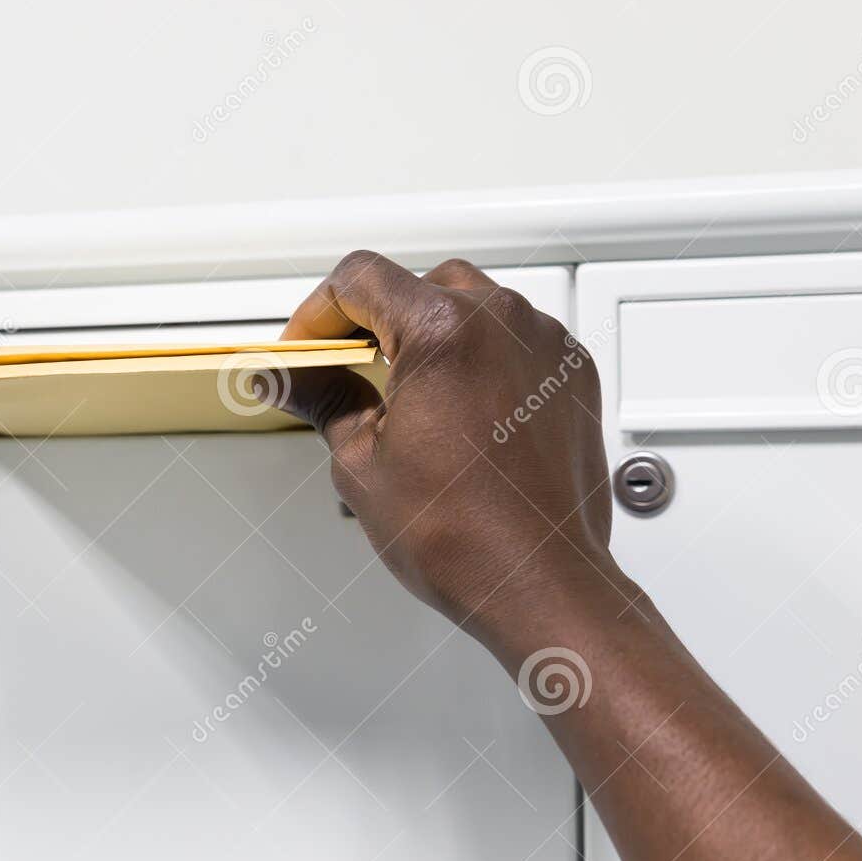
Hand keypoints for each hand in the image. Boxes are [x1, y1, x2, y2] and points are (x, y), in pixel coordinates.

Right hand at [262, 252, 617, 649]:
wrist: (538, 582)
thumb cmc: (463, 536)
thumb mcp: (361, 463)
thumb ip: (323, 398)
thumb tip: (290, 378)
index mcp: (443, 331)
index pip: (362, 278)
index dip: (319, 310)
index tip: (309, 345)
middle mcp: (503, 324)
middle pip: (420, 284)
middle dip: (376, 319)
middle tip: (347, 368)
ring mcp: (546, 347)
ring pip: (474, 307)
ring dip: (432, 335)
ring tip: (405, 394)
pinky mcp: (571, 377)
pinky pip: (516, 342)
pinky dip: (481, 360)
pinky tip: (457, 410)